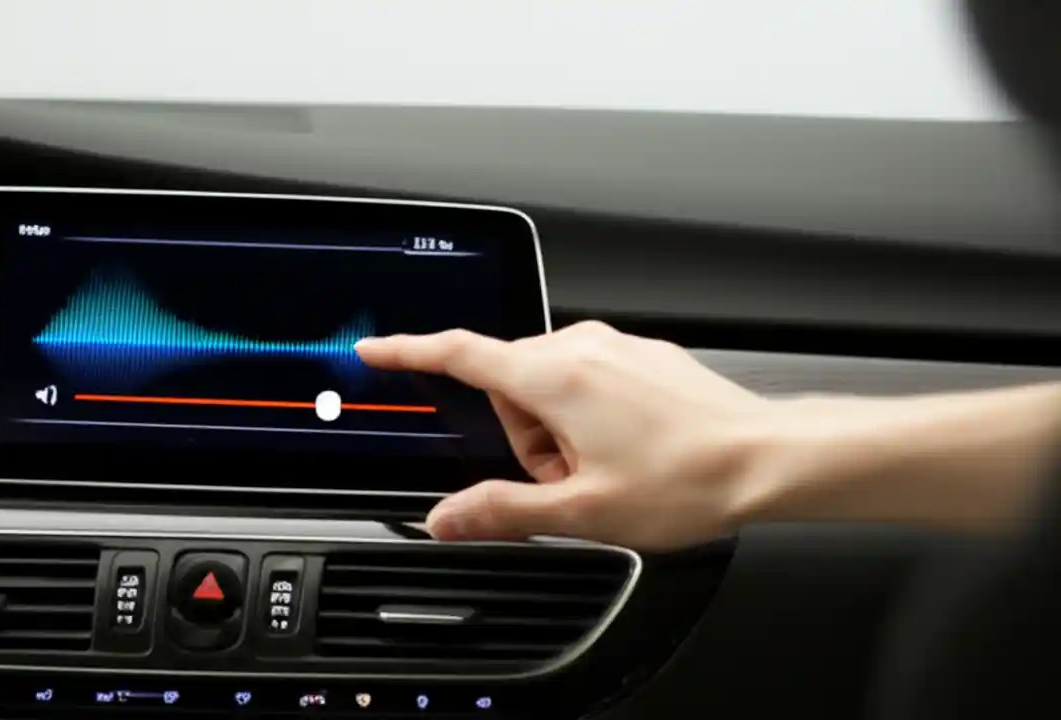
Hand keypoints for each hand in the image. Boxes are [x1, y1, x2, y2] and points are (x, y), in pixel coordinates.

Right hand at [355, 322, 771, 549]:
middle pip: (511, 388)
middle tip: (569, 480)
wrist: (767, 458)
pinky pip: (589, 381)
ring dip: (560, 432)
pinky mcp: (642, 355)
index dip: (410, 352)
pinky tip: (631, 452)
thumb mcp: (581, 510)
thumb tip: (448, 517)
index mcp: (554, 377)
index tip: (378, 348)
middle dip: (525, 438)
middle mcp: (582, 348)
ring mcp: (616, 348)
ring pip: (551, 388)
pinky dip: (592, 417)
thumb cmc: (688, 479)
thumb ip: (502, 510)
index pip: (460, 354)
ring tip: (607, 469)